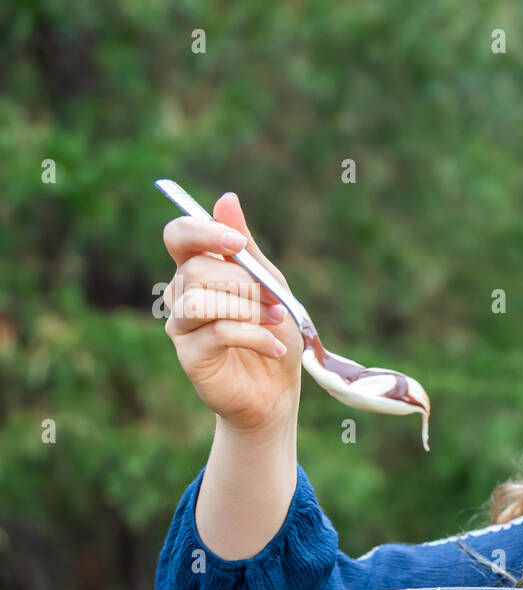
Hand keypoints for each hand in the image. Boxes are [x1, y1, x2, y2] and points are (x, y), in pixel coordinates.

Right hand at [161, 192, 303, 433]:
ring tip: (275, 322)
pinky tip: (274, 348)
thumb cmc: (272, 333)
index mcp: (199, 270)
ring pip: (201, 301)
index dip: (202, 231)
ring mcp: (182, 327)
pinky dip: (254, 336)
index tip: (237, 242)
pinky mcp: (190, 357)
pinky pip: (218, 333)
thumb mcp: (270, 285)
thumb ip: (247, 249)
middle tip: (275, 301)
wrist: (276, 391)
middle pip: (195, 269)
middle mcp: (182, 295)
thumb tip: (226, 199)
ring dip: (248, 309)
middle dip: (243, 282)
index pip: (179, 236)